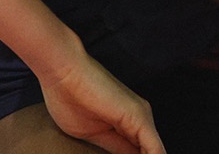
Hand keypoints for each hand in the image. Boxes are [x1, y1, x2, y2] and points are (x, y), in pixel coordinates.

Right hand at [40, 55, 165, 153]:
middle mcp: (141, 120)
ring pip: (155, 153)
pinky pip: (154, 149)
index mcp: (129, 124)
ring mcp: (142, 117)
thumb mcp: (93, 135)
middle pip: (151, 153)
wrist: (63, 73)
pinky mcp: (138, 117)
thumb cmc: (69, 100)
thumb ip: (114, 148)